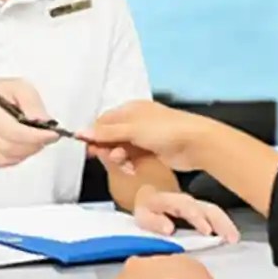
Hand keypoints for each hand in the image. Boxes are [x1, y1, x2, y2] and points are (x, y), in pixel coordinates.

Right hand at [0, 78, 59, 168]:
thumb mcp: (19, 87)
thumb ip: (32, 104)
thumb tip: (44, 123)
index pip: (12, 130)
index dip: (35, 136)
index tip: (53, 134)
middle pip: (10, 147)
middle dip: (34, 144)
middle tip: (47, 137)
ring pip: (7, 158)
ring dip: (27, 151)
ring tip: (35, 139)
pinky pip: (2, 163)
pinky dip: (16, 157)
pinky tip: (21, 146)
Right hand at [83, 100, 212, 171]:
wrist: (196, 144)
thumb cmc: (166, 130)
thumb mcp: (132, 129)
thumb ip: (106, 132)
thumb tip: (81, 132)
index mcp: (131, 109)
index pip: (104, 121)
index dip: (95, 134)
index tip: (88, 147)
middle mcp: (136, 122)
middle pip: (111, 135)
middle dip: (106, 147)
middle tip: (104, 156)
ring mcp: (144, 137)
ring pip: (121, 148)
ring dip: (117, 157)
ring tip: (121, 162)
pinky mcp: (151, 152)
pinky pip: (132, 158)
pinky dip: (128, 163)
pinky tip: (130, 168)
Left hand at [132, 187, 239, 243]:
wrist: (150, 197)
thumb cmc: (147, 210)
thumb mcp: (142, 215)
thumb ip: (153, 221)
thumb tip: (169, 228)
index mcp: (170, 200)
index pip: (185, 206)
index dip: (197, 217)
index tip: (207, 230)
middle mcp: (187, 201)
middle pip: (206, 208)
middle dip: (219, 222)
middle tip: (229, 237)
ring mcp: (197, 204)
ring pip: (215, 212)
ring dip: (226, 224)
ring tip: (234, 239)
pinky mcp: (203, 210)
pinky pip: (217, 216)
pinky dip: (227, 226)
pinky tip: (234, 237)